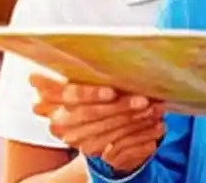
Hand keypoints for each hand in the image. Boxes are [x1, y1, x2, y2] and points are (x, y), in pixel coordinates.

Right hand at [29, 72, 166, 171]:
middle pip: (92, 114)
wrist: (80, 120)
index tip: (111, 91)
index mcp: (50, 98)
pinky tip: (156, 127)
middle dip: (121, 107)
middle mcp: (59, 121)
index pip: (71, 95)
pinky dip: (139, 136)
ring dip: (134, 120)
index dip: (91, 95)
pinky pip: (118, 146)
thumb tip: (87, 54)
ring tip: (155, 109)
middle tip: (145, 100)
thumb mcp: (78, 74)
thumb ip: (79, 67)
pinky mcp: (92, 151)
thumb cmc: (84, 86)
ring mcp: (75, 139)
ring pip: (108, 130)